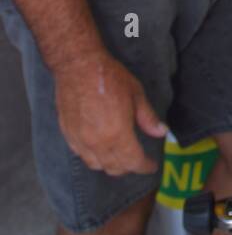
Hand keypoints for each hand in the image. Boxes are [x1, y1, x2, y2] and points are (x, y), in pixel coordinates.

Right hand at [54, 52, 167, 175]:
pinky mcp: (68, 134)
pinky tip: (100, 149)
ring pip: (97, 166)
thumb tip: (161, 132)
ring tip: (120, 158)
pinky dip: (93, 157)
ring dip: (110, 165)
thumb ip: (148, 118)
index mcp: (117, 134)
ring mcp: (80, 140)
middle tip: (138, 160)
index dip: (145, 166)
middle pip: (115, 168)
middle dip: (129, 167)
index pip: (134, 162)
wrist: (78, 66)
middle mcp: (97, 142)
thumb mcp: (136, 94)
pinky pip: (82, 155)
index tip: (152, 165)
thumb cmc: (109, 77)